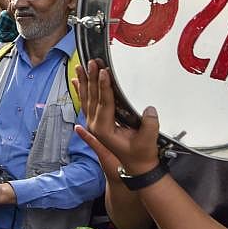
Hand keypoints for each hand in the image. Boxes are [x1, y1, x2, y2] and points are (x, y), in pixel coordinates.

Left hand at [73, 59, 159, 176]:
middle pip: (92, 97)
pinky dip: (82, 91)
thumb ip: (149, 125)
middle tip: (91, 62)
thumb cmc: (141, 154)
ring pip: (87, 99)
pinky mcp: (97, 122)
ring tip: (80, 67)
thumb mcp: (148, 140)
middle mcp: (95, 125)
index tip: (103, 71)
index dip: (104, 86)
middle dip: (91, 78)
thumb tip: (149, 109)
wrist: (136, 167)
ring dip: (84, 81)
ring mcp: (94, 124)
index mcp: (104, 129)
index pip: (104, 102)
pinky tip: (77, 81)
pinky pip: (87, 103)